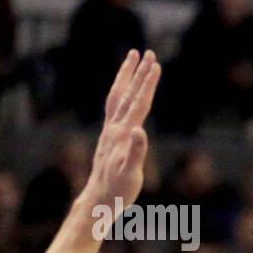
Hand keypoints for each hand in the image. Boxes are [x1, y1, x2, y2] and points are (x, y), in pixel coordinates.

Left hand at [85, 49, 160, 208]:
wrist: (97, 199)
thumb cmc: (118, 190)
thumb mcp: (131, 174)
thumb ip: (136, 152)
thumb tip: (140, 131)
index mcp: (123, 134)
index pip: (138, 103)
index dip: (147, 84)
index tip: (155, 64)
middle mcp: (114, 128)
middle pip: (127, 93)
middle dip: (137, 72)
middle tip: (145, 52)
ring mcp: (110, 131)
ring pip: (117, 96)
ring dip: (125, 77)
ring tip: (131, 60)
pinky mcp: (109, 136)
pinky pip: (114, 106)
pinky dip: (120, 92)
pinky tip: (124, 90)